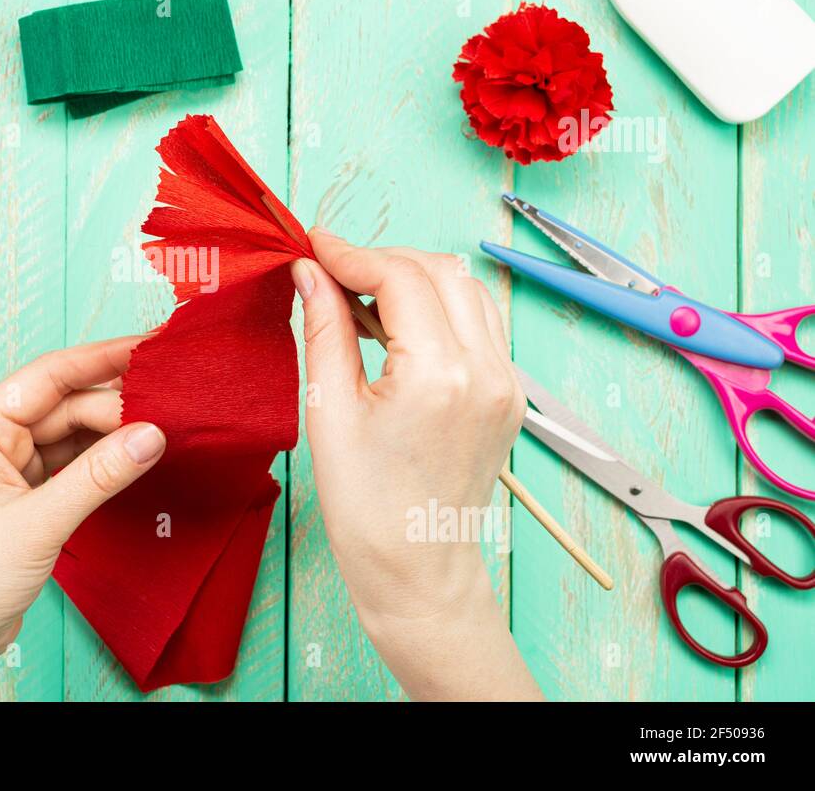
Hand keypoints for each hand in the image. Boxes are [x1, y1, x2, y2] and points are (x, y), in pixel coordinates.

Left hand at [0, 336, 165, 700]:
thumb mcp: (40, 523)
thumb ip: (99, 475)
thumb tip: (153, 434)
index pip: (49, 375)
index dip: (102, 357)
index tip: (150, 347)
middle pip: (67, 402)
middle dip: (117, 404)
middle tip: (170, 409)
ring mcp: (12, 465)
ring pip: (74, 431)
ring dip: (114, 431)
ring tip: (162, 430)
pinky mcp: (29, 494)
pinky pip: (74, 461)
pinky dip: (104, 460)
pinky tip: (136, 458)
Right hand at [291, 229, 540, 699]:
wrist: (417, 571)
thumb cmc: (367, 508)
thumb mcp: (329, 412)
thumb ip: (324, 330)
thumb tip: (310, 272)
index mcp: (440, 375)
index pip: (400, 276)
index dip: (350, 253)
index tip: (312, 246)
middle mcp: (486, 370)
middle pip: (440, 270)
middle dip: (382, 258)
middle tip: (330, 270)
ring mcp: (506, 382)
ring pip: (467, 289)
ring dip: (414, 278)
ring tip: (360, 297)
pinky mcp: (508, 394)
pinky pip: (480, 323)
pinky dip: (438, 307)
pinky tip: (396, 326)